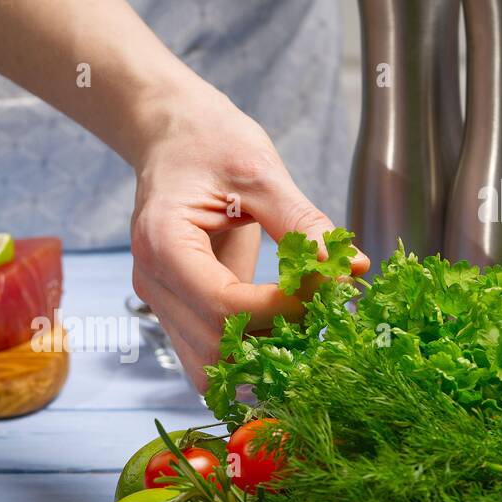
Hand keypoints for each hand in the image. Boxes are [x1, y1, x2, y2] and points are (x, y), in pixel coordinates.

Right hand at [128, 85, 368, 388]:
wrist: (171, 135)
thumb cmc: (209, 142)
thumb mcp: (262, 173)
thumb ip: (304, 224)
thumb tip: (349, 268)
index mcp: (163, 243)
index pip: (223, 306)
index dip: (280, 309)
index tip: (324, 289)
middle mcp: (152, 281)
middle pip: (215, 346)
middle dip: (275, 337)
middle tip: (320, 308)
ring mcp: (158, 301)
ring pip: (208, 366)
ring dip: (260, 357)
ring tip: (301, 324)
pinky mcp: (174, 309)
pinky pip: (206, 355)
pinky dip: (246, 355)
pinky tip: (280, 331)